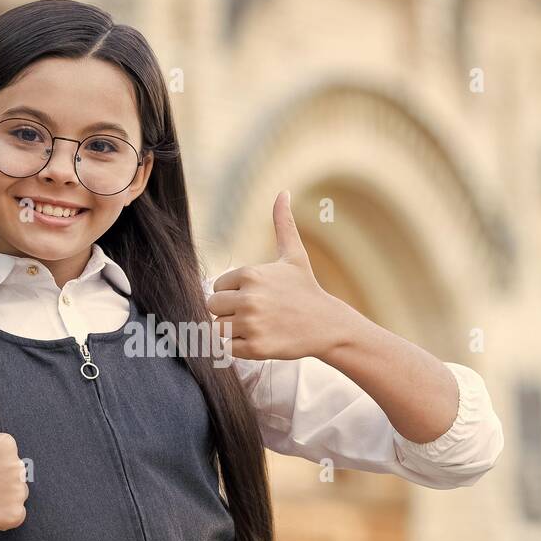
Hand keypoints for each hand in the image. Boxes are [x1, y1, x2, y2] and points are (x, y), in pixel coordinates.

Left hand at [205, 190, 351, 360]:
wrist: (327, 325)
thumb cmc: (306, 289)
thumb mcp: (293, 255)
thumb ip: (283, 224)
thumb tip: (284, 192)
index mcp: (250, 274)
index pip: (217, 286)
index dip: (232, 293)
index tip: (254, 296)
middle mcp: (248, 298)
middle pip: (213, 307)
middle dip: (229, 311)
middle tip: (254, 313)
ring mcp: (251, 324)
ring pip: (218, 328)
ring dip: (233, 330)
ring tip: (257, 326)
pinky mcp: (255, 347)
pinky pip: (228, 348)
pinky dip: (239, 347)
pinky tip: (260, 338)